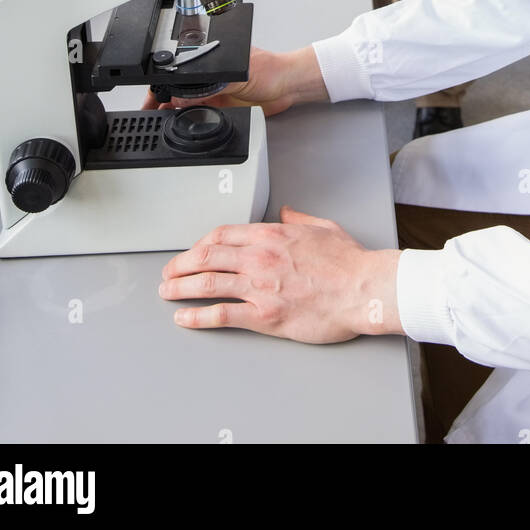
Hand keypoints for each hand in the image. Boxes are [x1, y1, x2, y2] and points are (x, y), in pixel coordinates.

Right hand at [141, 44, 324, 113]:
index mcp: (211, 62)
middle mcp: (211, 77)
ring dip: (174, 112)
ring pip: (186, 103)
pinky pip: (201, 115)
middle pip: (179, 88)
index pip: (180, 72)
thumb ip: (211, 86)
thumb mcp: (238, 76)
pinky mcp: (223, 106)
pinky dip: (190, 120)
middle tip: (149, 113)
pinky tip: (183, 124)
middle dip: (162, 100)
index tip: (151, 97)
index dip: (163, 84)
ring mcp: (216, 92)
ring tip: (160, 121)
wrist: (288, 87)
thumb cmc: (270, 69)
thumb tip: (185, 95)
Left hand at [157, 206, 402, 341]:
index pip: (222, 234)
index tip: (192, 251)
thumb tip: (285, 211)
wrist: (363, 289)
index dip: (200, 243)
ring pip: (206, 283)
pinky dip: (197, 316)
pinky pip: (221, 314)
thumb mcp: (323, 226)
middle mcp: (259, 258)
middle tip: (168, 273)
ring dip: (180, 288)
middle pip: (206, 257)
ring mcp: (259, 287)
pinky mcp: (264, 316)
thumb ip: (298, 218)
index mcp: (271, 234)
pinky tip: (184, 318)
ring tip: (167, 293)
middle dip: (180, 265)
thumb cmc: (348, 262)